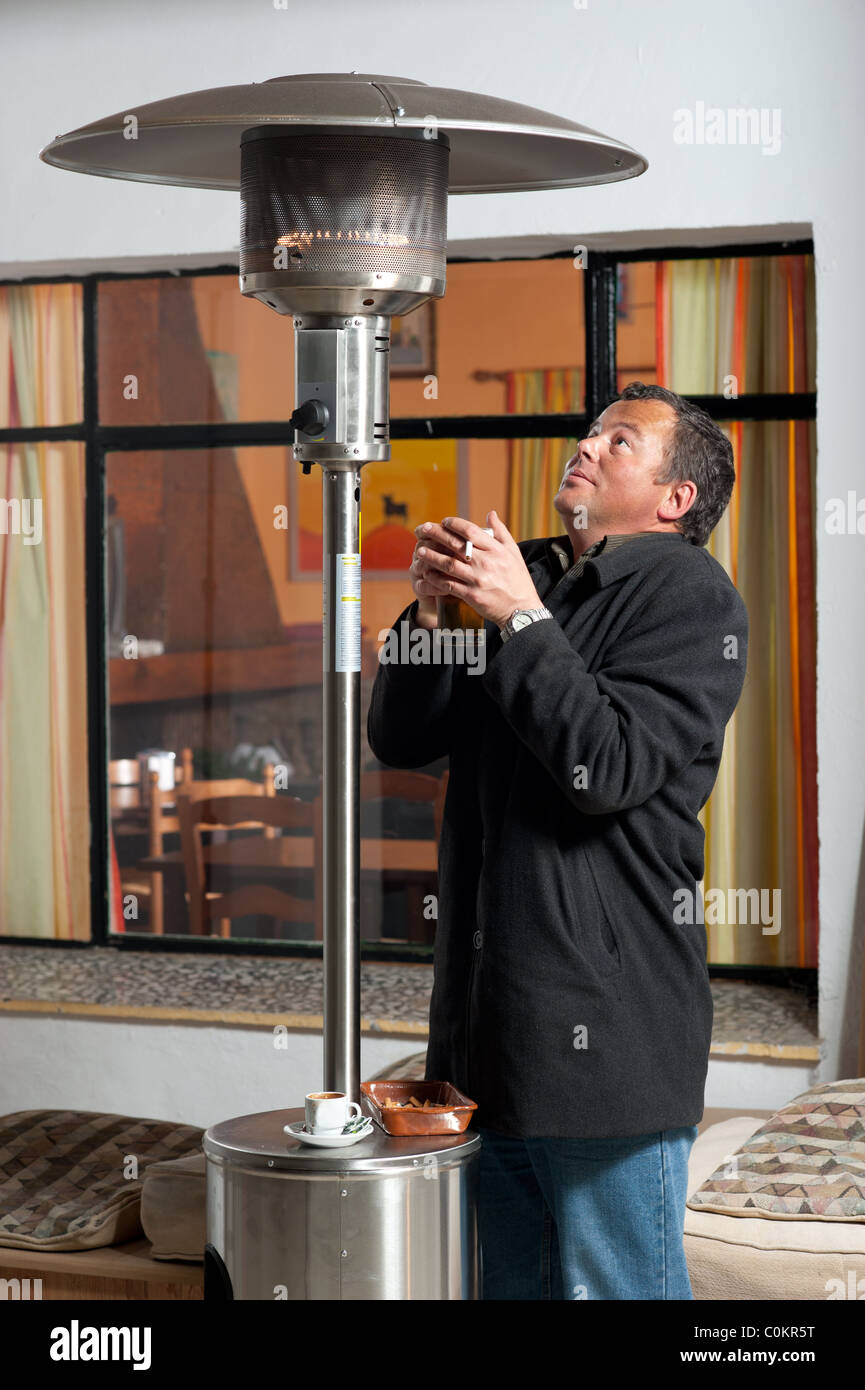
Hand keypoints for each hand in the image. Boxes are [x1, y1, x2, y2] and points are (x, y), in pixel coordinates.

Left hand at [411, 510, 542, 626]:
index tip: (444, 522)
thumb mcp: (514, 552)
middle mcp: (487, 562)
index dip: (454, 524)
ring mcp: (478, 579)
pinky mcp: (472, 595)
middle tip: (423, 529)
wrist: (521, 609)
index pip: (470, 531)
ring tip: (420, 551)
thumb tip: (490, 513)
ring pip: (448, 564)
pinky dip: (436, 578)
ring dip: (432, 556)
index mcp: (496, 550)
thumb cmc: (518, 580)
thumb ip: (501, 532)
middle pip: (456, 544)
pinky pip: (449, 585)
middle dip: (436, 535)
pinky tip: (427, 574)